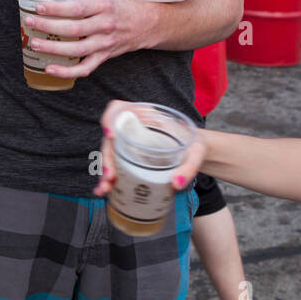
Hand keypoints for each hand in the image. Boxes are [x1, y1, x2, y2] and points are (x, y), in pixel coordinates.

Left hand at [21, 0, 157, 78]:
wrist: (143, 23)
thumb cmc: (118, 6)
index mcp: (103, 5)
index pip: (77, 7)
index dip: (57, 8)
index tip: (39, 7)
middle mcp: (105, 25)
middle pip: (74, 29)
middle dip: (48, 26)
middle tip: (29, 23)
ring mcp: (104, 43)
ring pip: (77, 50)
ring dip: (53, 48)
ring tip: (35, 44)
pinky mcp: (104, 57)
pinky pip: (85, 68)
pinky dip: (67, 72)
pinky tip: (50, 69)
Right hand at [92, 100, 206, 196]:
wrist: (194, 155)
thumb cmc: (194, 146)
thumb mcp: (196, 152)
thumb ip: (190, 166)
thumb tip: (176, 183)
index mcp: (146, 117)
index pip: (120, 109)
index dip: (110, 118)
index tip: (111, 135)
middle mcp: (133, 128)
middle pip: (111, 137)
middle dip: (107, 157)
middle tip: (110, 176)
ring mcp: (129, 144)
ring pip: (109, 154)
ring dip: (104, 171)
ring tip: (105, 188)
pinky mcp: (128, 159)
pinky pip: (114, 166)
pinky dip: (108, 179)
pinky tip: (105, 190)